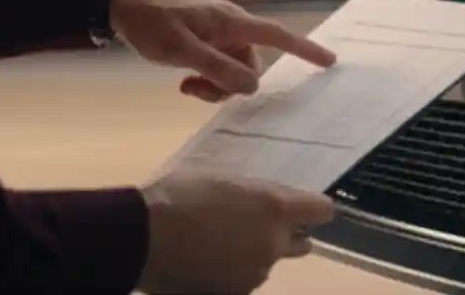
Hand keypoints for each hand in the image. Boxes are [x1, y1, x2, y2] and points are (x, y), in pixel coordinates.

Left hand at [110, 0, 336, 101]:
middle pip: (251, 63)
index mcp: (231, 22)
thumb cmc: (151, 22)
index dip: (305, 49)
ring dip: (215, 83)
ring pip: (233, 67)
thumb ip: (217, 67)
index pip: (277, 35)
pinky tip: (183, 78)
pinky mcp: (202, 36)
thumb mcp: (181, 49)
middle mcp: (230, 25)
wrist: (121, 3)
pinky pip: (218, 62)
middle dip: (232, 84)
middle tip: (194, 90)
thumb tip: (252, 86)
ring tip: (185, 85)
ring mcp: (216, 31)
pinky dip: (206, 75)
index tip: (329, 61)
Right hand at [138, 171, 336, 293]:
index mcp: (274, 209)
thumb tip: (274, 202)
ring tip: (217, 243)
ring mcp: (255, 274)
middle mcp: (272, 244)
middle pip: (301, 243)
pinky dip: (233, 273)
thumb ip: (257, 194)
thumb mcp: (224, 181)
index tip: (303, 209)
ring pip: (267, 262)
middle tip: (255, 225)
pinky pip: (244, 280)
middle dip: (286, 235)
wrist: (142, 236)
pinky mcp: (235, 294)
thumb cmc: (179, 196)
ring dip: (254, 254)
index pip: (321, 210)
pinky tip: (207, 263)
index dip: (313, 208)